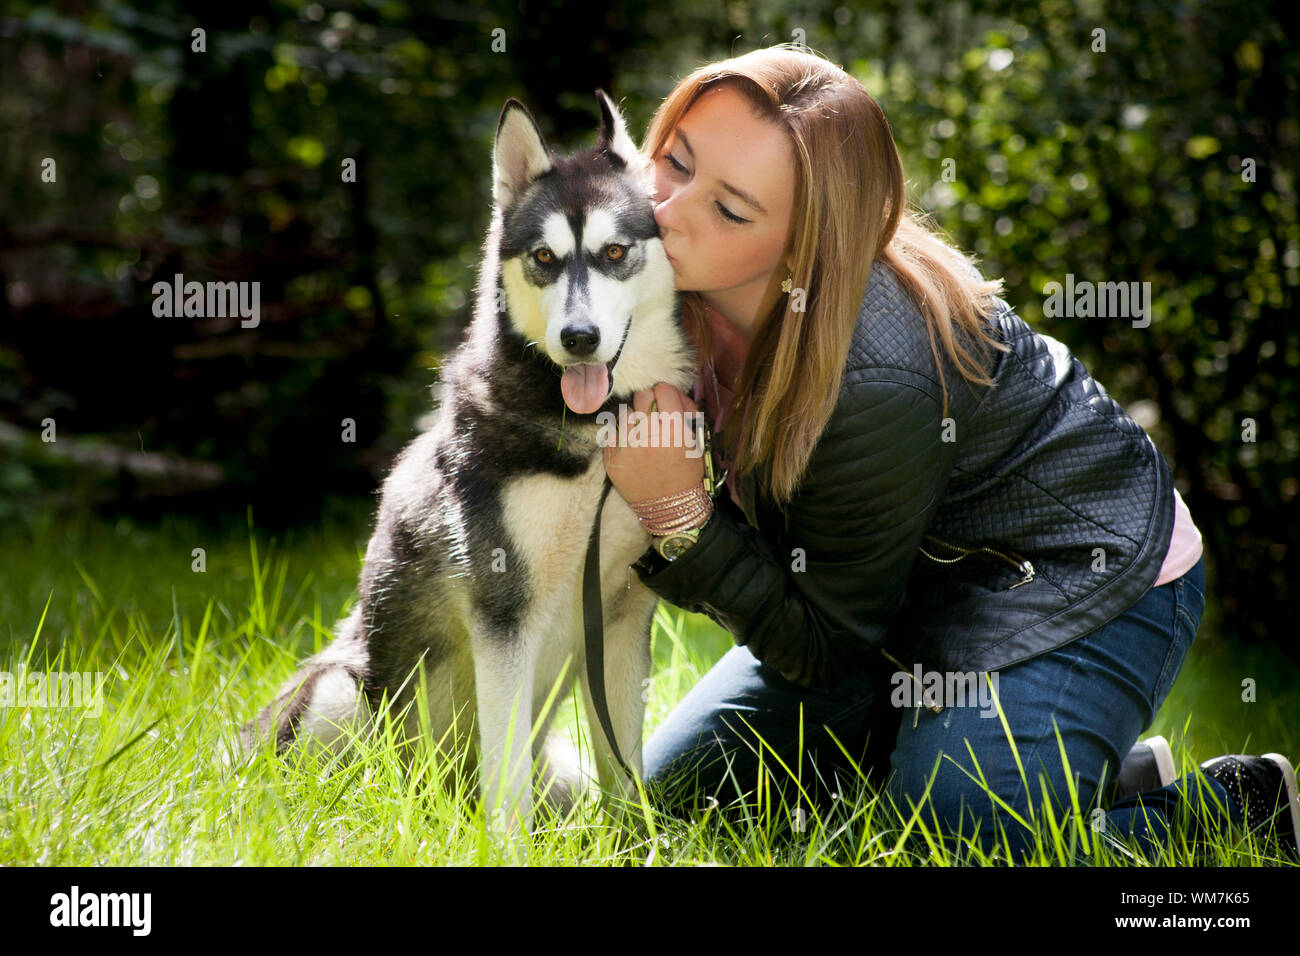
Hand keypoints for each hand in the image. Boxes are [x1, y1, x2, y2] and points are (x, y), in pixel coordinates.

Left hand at [602, 382, 704, 505]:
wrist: (669, 507)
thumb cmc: (685, 473)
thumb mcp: (695, 441)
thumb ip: (682, 414)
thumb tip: (670, 395)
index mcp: (674, 429)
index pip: (663, 389)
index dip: (666, 394)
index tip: (666, 402)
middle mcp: (650, 434)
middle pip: (642, 395)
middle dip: (649, 403)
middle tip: (653, 416)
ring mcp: (628, 445)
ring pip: (626, 412)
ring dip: (634, 419)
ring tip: (641, 433)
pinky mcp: (612, 456)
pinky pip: (612, 432)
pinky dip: (620, 435)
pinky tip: (630, 446)